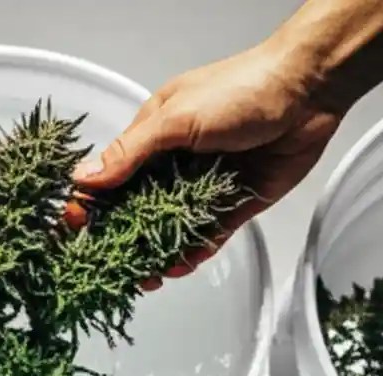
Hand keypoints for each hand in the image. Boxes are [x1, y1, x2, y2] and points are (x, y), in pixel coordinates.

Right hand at [67, 40, 343, 289]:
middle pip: (140, 209)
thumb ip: (131, 152)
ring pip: (173, 227)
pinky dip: (195, 251)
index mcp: (153, 136)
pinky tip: (180, 267)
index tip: (74, 231)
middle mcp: (175, 162)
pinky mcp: (236, 202)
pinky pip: (210, 234)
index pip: (112, 176)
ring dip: (157, 252)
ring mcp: (206, 184)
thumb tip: (84, 178)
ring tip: (145, 279)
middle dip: (123, 239)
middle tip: (110, 269)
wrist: (308, 91)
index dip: (92, 204)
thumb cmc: (239, 90)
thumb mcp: (175, 119)